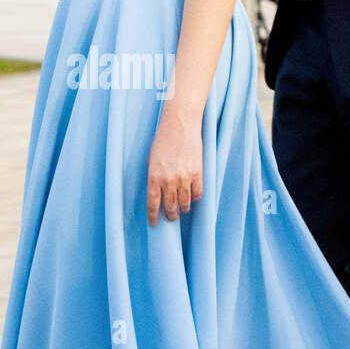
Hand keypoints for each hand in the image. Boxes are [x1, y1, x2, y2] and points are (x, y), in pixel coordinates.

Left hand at [146, 109, 203, 225]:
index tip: (154, 223)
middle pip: (170, 207)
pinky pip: (197, 194)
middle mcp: (168, 181)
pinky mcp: (197, 173)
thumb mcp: (152, 159)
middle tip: (170, 218)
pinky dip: (195, 198)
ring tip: (182, 210)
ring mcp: (184, 178)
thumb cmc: (163, 139)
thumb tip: (157, 193)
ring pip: (185, 203)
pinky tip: (192, 198)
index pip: (153, 204)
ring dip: (183, 209)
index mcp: (154, 177)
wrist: (180, 125)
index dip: (153, 217)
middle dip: (170, 215)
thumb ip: (154, 177)